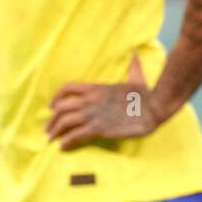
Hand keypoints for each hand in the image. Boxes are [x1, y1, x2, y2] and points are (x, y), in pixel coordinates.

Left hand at [46, 55, 161, 149]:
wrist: (153, 108)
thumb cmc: (145, 95)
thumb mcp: (136, 78)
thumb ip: (133, 67)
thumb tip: (136, 55)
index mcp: (95, 89)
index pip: (67, 88)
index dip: (56, 97)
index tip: (51, 106)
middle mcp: (89, 100)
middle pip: (61, 108)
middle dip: (52, 119)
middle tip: (49, 128)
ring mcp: (93, 114)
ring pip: (65, 122)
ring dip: (55, 131)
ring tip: (51, 138)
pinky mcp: (98, 128)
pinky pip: (76, 135)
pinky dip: (66, 141)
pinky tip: (63, 147)